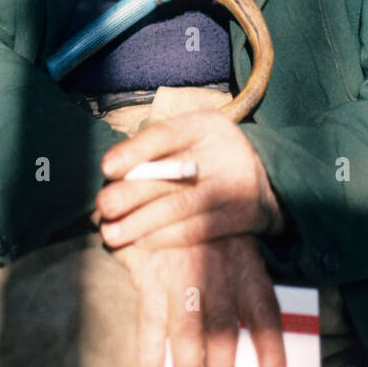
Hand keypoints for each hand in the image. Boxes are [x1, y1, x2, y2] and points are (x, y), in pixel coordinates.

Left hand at [96, 109, 285, 250]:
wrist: (265, 181)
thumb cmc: (208, 157)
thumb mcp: (191, 139)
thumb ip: (157, 150)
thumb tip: (111, 172)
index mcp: (207, 124)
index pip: (166, 135)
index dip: (133, 152)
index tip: (106, 169)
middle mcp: (224, 151)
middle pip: (170, 174)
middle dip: (130, 193)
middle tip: (103, 206)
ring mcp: (235, 185)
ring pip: (179, 207)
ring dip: (140, 223)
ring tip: (111, 233)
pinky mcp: (240, 216)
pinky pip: (196, 230)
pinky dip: (164, 238)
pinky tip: (140, 241)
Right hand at [112, 234, 285, 366]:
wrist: (165, 184)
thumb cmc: (209, 229)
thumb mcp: (236, 245)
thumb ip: (245, 286)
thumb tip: (262, 340)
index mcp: (244, 263)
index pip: (263, 308)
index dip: (269, 345)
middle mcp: (215, 269)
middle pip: (222, 329)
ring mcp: (181, 271)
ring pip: (186, 330)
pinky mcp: (150, 271)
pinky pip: (149, 316)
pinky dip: (149, 349)